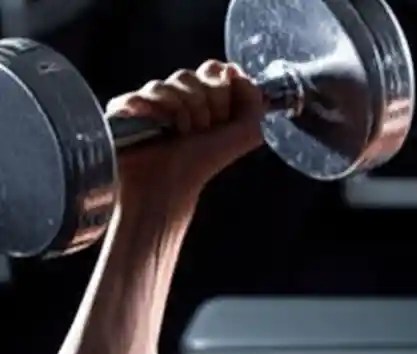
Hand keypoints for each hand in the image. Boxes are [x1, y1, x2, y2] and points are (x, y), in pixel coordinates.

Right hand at [105, 60, 266, 199]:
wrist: (169, 185)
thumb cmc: (201, 162)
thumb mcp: (244, 135)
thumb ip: (254, 104)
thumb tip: (240, 74)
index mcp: (203, 99)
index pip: (214, 69)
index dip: (222, 88)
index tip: (223, 115)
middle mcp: (176, 96)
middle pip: (195, 73)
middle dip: (208, 103)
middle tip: (203, 129)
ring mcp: (150, 99)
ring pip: (173, 82)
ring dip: (185, 111)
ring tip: (182, 134)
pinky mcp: (126, 106)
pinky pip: (145, 92)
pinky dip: (156, 109)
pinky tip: (159, 128)